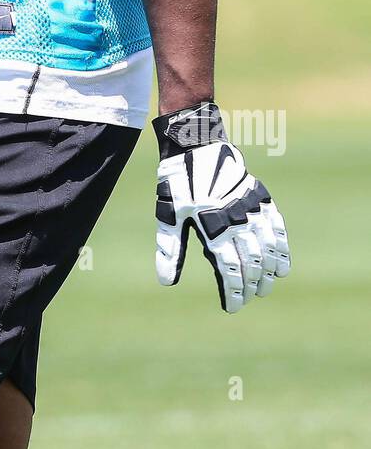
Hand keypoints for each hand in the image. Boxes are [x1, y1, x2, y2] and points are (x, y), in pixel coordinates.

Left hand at [153, 102, 289, 312]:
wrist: (195, 142)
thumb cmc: (177, 181)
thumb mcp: (168, 214)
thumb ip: (170, 248)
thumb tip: (167, 282)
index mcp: (210, 225)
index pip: (228, 268)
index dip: (232, 291)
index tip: (232, 306)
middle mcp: (234, 218)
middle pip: (251, 261)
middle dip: (251, 285)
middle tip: (249, 298)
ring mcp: (250, 206)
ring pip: (267, 247)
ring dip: (269, 270)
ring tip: (266, 287)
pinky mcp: (259, 196)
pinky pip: (276, 226)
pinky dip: (281, 247)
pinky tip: (282, 265)